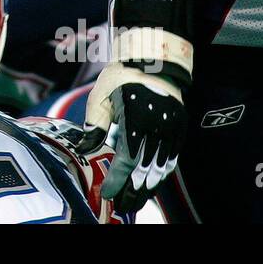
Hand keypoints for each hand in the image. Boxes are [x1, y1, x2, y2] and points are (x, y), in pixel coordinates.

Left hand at [75, 0, 192, 213]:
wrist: (152, 58)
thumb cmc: (120, 76)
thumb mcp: (100, 98)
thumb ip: (94, 127)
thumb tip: (83, 150)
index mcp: (134, 121)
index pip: (125, 162)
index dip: (117, 182)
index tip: (108, 194)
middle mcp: (156, 128)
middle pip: (145, 170)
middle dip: (133, 191)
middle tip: (122, 205)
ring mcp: (171, 128)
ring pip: (161, 167)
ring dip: (149, 186)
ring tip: (137, 200)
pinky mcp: (179, 127)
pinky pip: (172, 157)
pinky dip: (162, 172)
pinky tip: (153, 181)